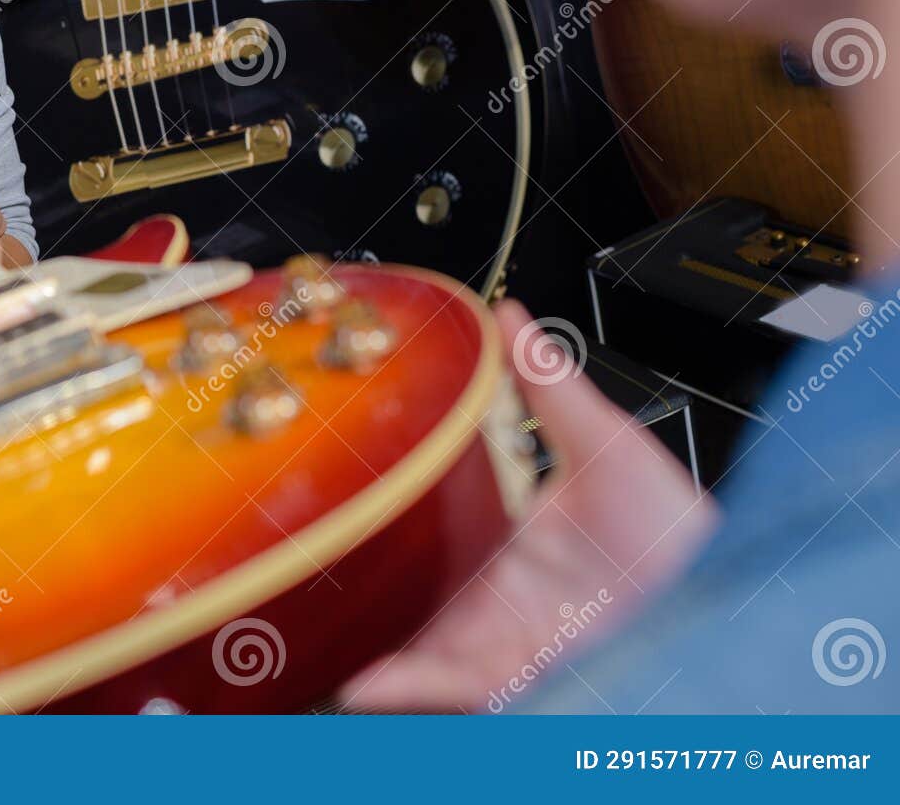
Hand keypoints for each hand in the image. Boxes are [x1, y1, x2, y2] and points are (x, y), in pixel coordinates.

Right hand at [337, 300, 719, 711]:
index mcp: (501, 550)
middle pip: (402, 605)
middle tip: (291, 579)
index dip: (370, 528)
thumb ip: (549, 385)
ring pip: (408, 654)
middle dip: (349, 603)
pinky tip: (362, 685)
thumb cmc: (671, 535)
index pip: (421, 543)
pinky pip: (444, 694)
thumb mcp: (604, 446)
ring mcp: (495, 648)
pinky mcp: (510, 684)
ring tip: (303, 640)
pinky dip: (401, 692)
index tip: (325, 500)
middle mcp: (490, 605)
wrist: (717, 600)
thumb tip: (510, 315)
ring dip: (362, 652)